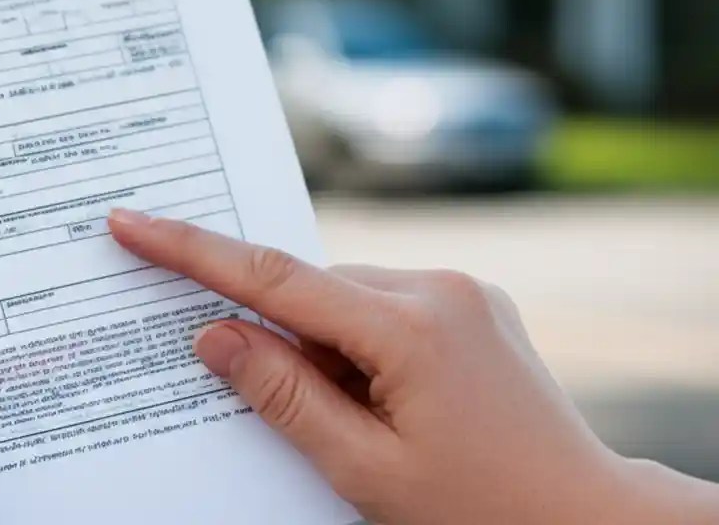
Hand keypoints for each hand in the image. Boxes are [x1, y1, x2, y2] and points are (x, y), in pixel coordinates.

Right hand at [108, 210, 718, 524]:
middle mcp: (439, 288)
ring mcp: (462, 291)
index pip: (273, 278)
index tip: (132, 223)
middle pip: (312, 292)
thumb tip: (213, 335)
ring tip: (365, 425)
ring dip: (325, 346)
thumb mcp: (365, 469)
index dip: (191, 251)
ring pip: (347, 299)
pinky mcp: (473, 303)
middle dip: (281, 339)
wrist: (586, 518)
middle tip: (306, 417)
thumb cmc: (479, 509)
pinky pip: (384, 305)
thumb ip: (282, 395)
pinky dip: (359, 341)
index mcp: (408, 327)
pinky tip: (384, 399)